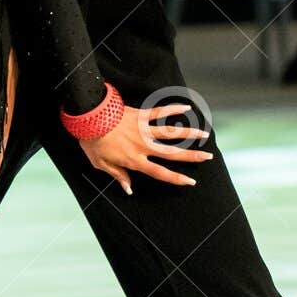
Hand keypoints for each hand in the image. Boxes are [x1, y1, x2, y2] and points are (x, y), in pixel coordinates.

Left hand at [79, 104, 212, 192]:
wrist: (88, 118)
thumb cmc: (92, 142)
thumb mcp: (101, 164)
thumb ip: (118, 175)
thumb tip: (129, 189)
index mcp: (134, 160)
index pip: (160, 172)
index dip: (176, 178)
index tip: (191, 182)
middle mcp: (143, 146)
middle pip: (172, 153)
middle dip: (192, 156)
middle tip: (208, 157)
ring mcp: (144, 129)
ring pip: (172, 132)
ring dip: (189, 133)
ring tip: (205, 134)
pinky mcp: (141, 115)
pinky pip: (160, 112)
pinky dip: (173, 109)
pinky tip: (186, 107)